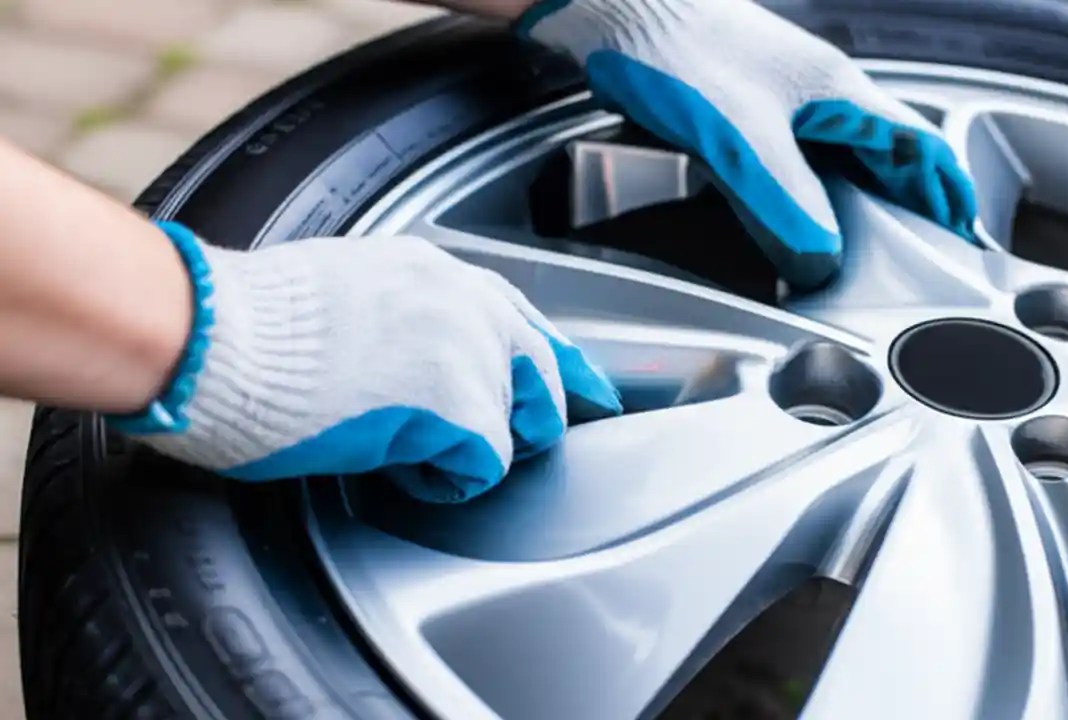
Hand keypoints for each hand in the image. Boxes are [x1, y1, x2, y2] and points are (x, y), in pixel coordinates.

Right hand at [111, 223, 621, 502]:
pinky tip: (399, 465)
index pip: (525, 319)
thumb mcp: (346, 292)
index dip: (558, 365)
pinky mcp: (457, 407)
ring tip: (403, 446)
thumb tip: (417, 357)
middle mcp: (468, 305)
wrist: (214, 337)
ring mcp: (469, 353)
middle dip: (526, 417)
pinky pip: (485, 464)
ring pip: (513, 425)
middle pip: (544, 374)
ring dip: (468, 447)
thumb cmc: (251, 323)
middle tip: (483, 444)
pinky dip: (448, 479)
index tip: (590, 392)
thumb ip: (406, 317)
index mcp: (436, 273)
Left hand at [517, 0, 978, 289]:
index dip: (946, 191)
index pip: (919, 146)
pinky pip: (796, 151)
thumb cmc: (676, 47)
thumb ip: (787, 208)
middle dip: (910, 200)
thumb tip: (821, 262)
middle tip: (920, 247)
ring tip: (864, 239)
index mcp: (838, 92)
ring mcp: (780, 93)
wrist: (612, 5)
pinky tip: (790, 207)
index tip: (961, 232)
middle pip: (886, 151)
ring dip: (860, 195)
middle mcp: (818, 89)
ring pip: (840, 151)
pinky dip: (811, 185)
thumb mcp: (743, 144)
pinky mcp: (740, 100)